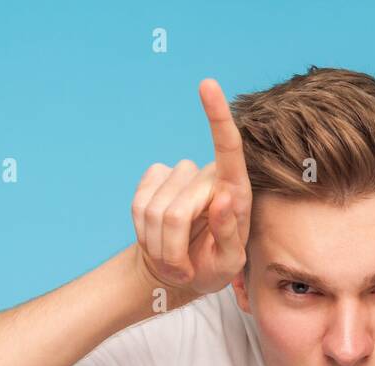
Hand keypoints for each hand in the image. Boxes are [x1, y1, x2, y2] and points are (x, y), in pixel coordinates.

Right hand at [131, 78, 251, 295]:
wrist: (181, 271)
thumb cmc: (214, 267)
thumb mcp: (229, 262)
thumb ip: (230, 233)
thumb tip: (224, 198)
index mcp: (236, 192)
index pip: (229, 149)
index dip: (217, 118)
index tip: (207, 85)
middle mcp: (207, 177)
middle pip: (177, 211)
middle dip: (173, 249)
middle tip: (184, 270)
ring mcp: (178, 176)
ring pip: (155, 213)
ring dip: (160, 247)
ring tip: (175, 260)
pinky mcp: (153, 180)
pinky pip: (138, 205)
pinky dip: (144, 235)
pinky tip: (158, 240)